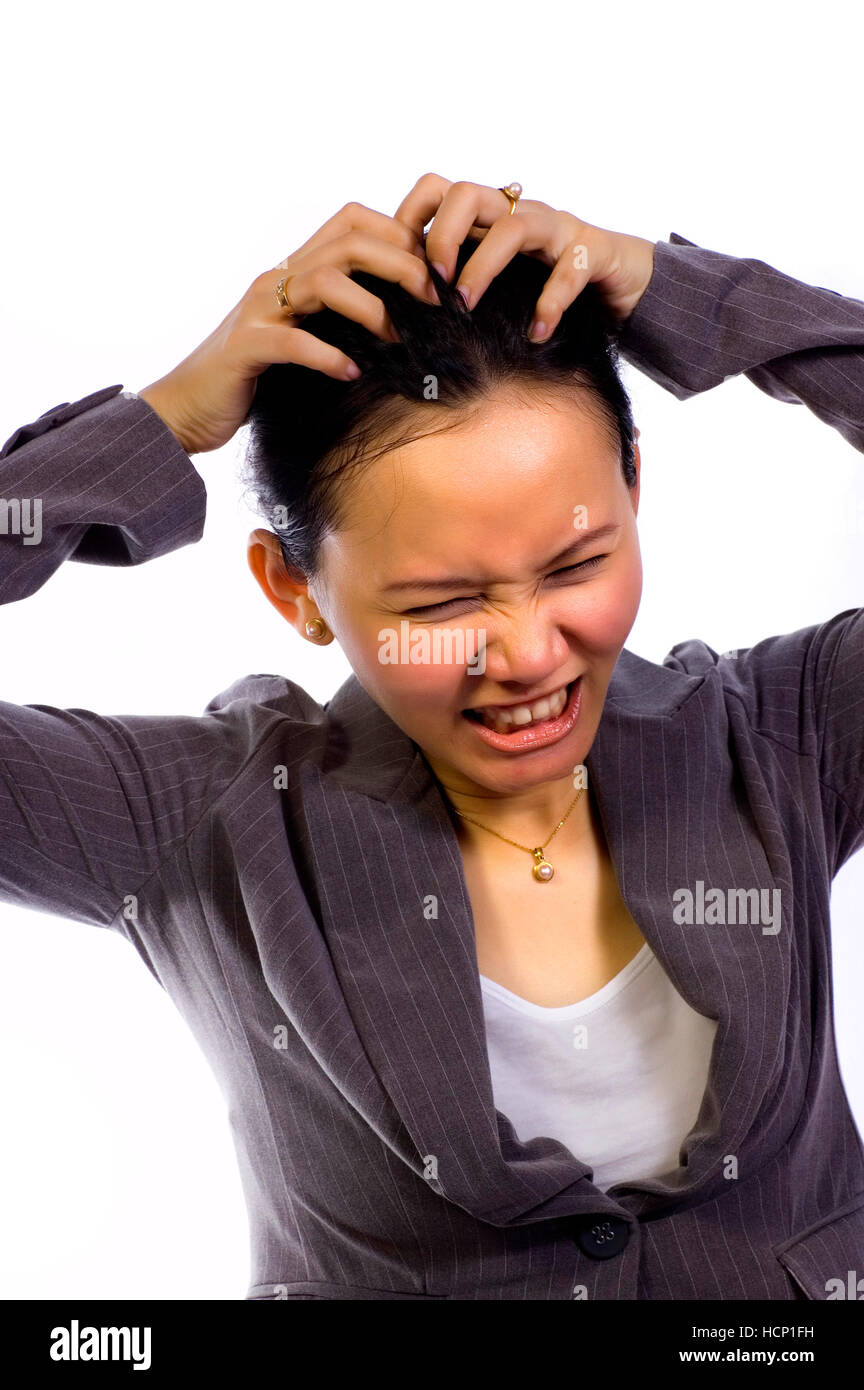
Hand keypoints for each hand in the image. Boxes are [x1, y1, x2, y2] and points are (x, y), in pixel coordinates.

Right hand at [138, 203, 438, 454]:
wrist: (185, 408)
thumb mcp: (303, 336)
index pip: (353, 221)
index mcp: (295, 270)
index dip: (400, 236)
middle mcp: (277, 279)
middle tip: (434, 302)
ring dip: (371, 308)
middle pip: (349, 244)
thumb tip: (405, 319)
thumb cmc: (254, 377)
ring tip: (397, 340)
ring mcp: (258, 311)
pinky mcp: (245, 350)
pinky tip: (352, 374)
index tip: (434, 274)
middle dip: (402, 266)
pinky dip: (329, 356)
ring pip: (324, 281)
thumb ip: (340, 317)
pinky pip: (293, 342)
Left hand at [394, 173, 655, 340]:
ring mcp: (559, 230)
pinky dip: (549, 303)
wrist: (626, 281)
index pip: (439, 190)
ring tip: (467, 306)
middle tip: (433, 284)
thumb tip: (401, 315)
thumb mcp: (501, 283)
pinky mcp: (595, 252)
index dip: (411, 217)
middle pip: (470, 195)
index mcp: (493, 218)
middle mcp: (522, 214)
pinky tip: (536, 334)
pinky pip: (569, 270)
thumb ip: (461, 285)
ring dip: (483, 267)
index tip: (397, 265)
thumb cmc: (551, 285)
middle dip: (443, 237)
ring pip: (515, 228)